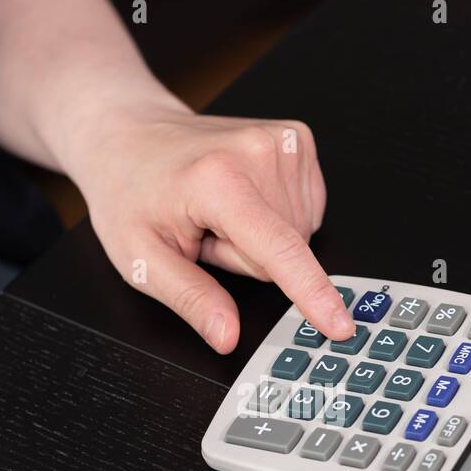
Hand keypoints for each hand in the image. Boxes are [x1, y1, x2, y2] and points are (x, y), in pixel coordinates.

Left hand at [62, 100, 354, 352]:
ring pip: (300, 233)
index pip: (280, 250)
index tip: (339, 325)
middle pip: (286, 250)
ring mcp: (282, 141)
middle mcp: (257, 152)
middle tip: (205, 232)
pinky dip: (275, 216)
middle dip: (247, 256)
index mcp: (217, 180)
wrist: (130, 135)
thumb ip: (191, 299)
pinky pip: (307, 211)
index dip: (312, 294)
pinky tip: (243, 200)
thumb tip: (227, 335)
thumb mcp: (142, 260)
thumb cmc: (131, 190)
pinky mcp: (297, 140)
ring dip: (260, 235)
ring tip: (219, 213)